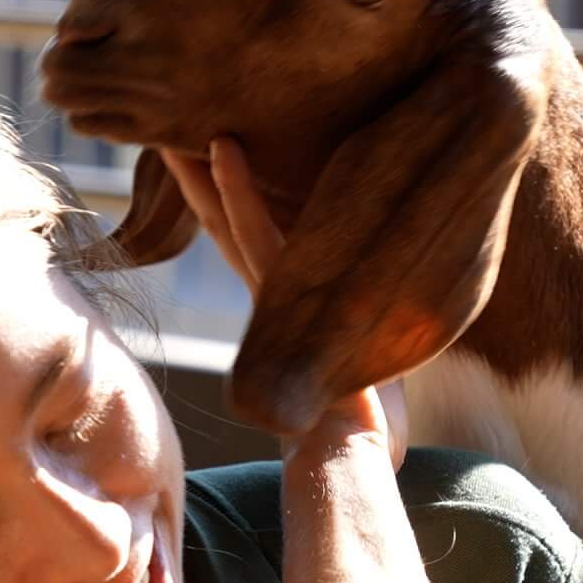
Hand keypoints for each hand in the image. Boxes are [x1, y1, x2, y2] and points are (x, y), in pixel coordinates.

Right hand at [162, 140, 407, 467]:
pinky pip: (258, 235)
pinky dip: (240, 194)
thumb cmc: (367, 421)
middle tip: (172, 129)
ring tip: (181, 129)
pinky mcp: (282, 295)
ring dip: (205, 171)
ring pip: (231, 217)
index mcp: (286, 301)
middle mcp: (271, 292)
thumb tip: (411, 312)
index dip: (225, 191)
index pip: (244, 232)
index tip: (213, 144)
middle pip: (223, 219)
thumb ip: (379, 327)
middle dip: (197, 175)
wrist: (348, 453)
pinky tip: (224, 152)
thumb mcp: (373, 356)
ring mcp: (274, 290)